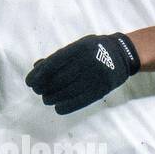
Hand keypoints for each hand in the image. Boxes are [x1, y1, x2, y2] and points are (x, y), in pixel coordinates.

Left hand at [25, 32, 139, 114]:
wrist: (124, 54)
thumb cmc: (95, 48)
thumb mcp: (78, 45)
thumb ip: (59, 56)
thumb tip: (37, 67)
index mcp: (80, 48)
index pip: (54, 63)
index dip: (39, 75)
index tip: (30, 82)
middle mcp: (88, 61)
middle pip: (59, 79)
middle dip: (44, 87)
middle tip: (38, 91)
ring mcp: (96, 76)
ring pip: (69, 91)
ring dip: (53, 97)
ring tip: (47, 99)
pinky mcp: (102, 89)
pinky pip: (81, 100)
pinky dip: (67, 106)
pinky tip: (58, 108)